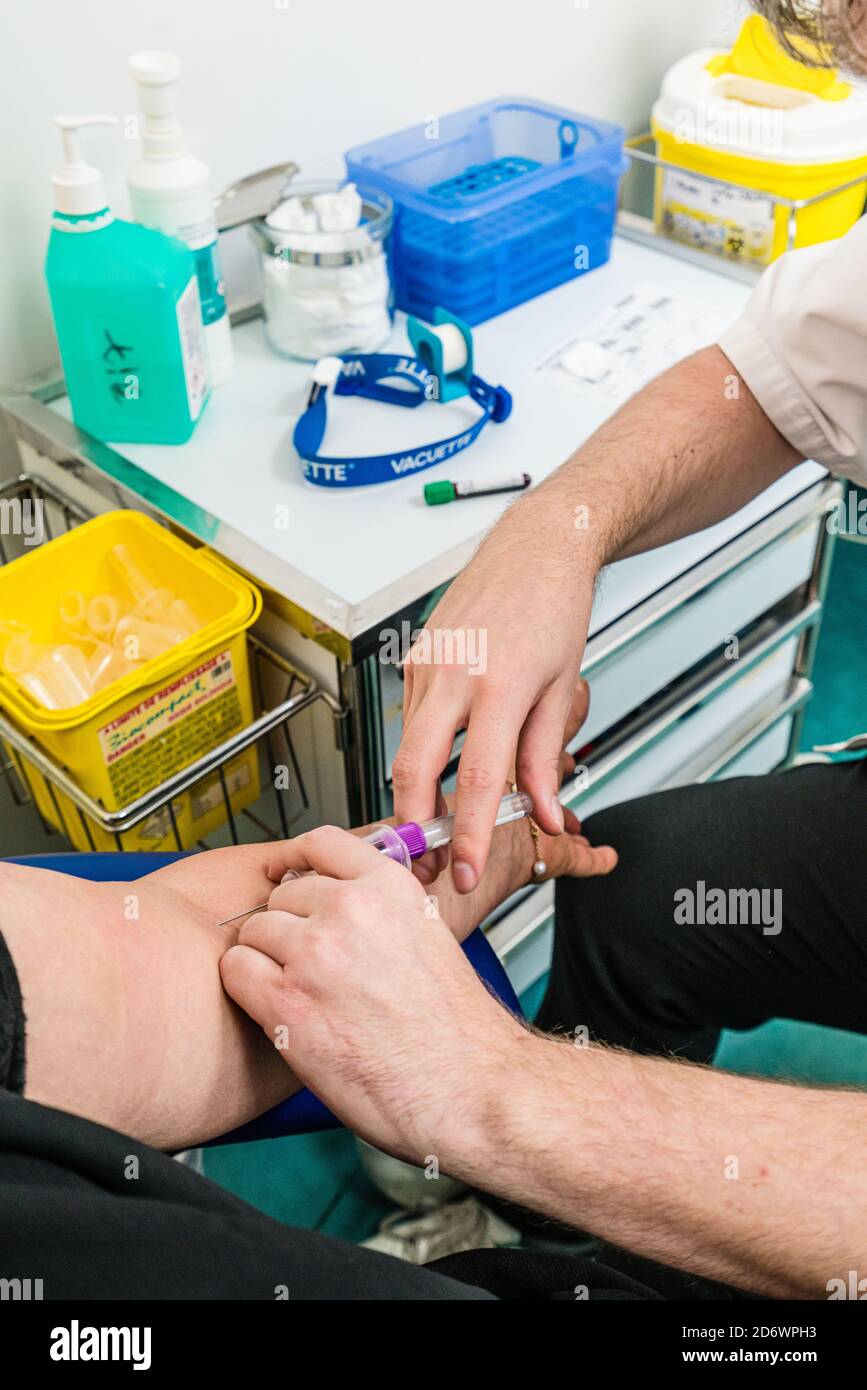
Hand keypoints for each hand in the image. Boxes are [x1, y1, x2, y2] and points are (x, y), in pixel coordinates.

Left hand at [219, 827, 525, 1163]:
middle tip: (312, 965)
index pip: (320, 842)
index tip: (287, 875)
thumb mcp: (429, 934)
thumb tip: (339, 896)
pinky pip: (236, 971)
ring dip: (267, 959)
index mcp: (388, 886)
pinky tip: (280, 1011)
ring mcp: (314, 953)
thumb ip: (382, 906)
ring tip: (302, 993)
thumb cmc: (452, 1026)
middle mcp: (349, 909)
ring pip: (253, 932)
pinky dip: (247, 990)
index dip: (297, 862)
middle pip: (282, 894)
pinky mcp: (287, 1002)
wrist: (464, 1085)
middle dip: (290, 926)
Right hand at [395, 504, 598, 893]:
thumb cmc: (555, 606)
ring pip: (408, 746)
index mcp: (498, 685)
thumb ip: (545, 757)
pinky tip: (439, 761)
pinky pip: (411, 717)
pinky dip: (421, 749)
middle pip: (414, 769)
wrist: (538, 546)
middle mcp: (454, 673)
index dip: (465, 835)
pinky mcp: (416, 657)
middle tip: (424, 863)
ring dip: (416, 790)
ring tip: (434, 824)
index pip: (473, 780)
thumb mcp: (564, 687)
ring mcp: (428, 663)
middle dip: (413, 825)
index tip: (461, 869)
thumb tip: (545, 813)